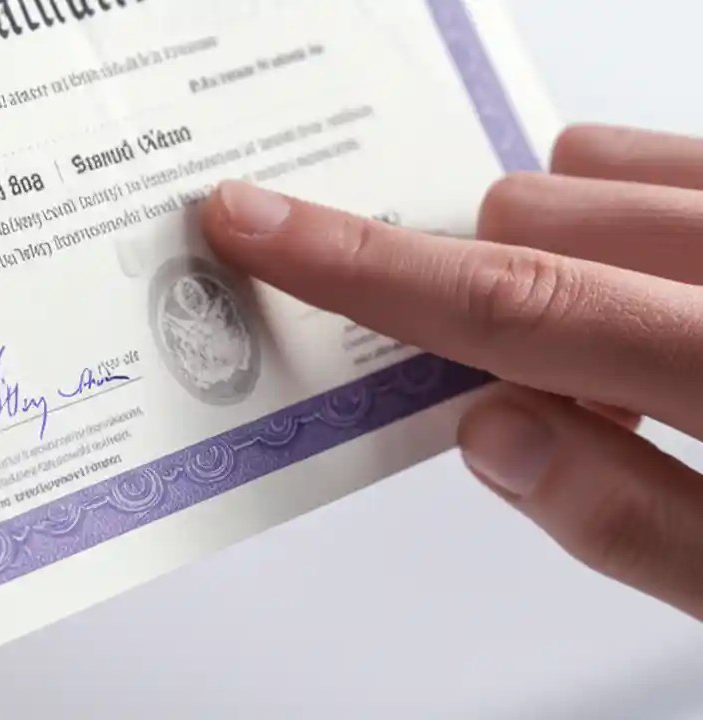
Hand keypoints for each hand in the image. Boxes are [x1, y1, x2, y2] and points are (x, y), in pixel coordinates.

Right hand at [202, 124, 702, 619]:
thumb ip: (631, 519)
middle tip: (513, 371)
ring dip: (558, 241)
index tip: (252, 224)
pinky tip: (651, 281)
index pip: (512, 306)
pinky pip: (666, 154)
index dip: (363, 268)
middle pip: (538, 219)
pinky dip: (620, 201)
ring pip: (598, 168)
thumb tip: (490, 434)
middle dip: (482, 284)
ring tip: (602, 335)